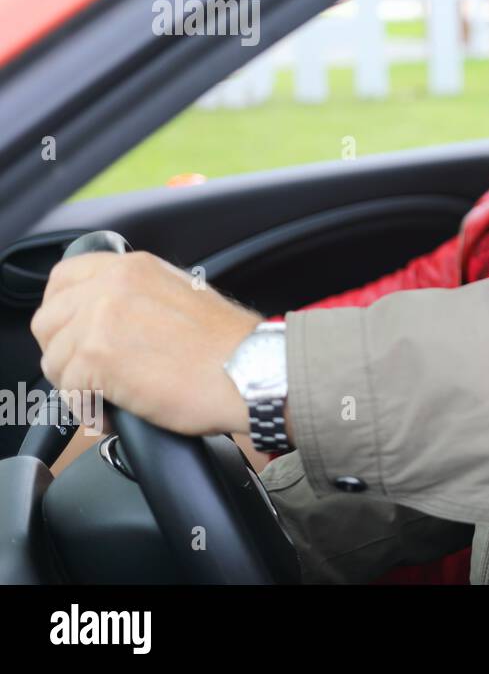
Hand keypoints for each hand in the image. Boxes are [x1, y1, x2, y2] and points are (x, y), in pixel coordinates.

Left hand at [31, 251, 261, 435]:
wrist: (250, 370)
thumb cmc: (231, 346)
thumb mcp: (181, 296)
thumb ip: (139, 296)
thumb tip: (111, 321)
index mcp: (133, 267)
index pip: (64, 278)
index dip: (63, 312)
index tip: (74, 335)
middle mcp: (111, 285)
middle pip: (48, 320)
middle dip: (64, 352)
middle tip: (91, 373)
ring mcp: (100, 319)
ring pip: (54, 359)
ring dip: (78, 384)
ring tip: (113, 397)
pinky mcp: (97, 357)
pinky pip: (69, 390)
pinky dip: (90, 408)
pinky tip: (120, 411)